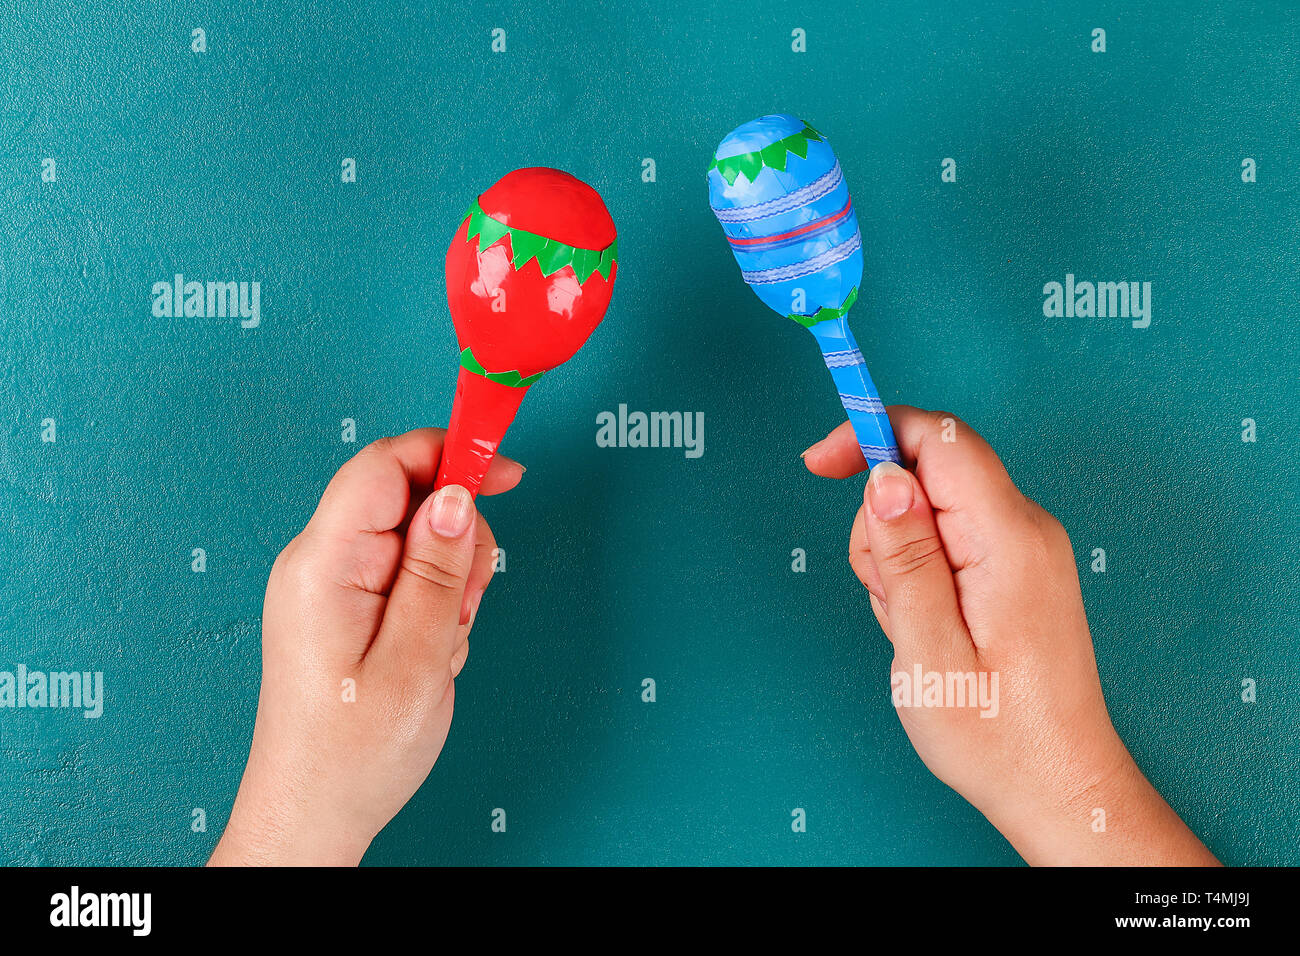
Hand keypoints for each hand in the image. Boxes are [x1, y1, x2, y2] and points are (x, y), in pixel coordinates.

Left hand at [209, 428, 522, 865]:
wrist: (314, 814)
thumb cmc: (354, 752)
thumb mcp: (417, 658)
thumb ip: (439, 568)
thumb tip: (458, 495)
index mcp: (323, 565)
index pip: (384, 464)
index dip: (449, 453)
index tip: (506, 471)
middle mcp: (318, 563)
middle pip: (407, 498)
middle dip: (456, 539)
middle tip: (465, 604)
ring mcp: (329, 585)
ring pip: (415, 539)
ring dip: (449, 581)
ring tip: (441, 643)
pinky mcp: (344, 606)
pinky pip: (405, 574)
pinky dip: (434, 605)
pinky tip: (429, 651)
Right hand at [804, 406, 1216, 865]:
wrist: (1058, 786)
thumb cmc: (996, 735)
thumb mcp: (928, 651)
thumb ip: (905, 557)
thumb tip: (884, 476)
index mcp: (1009, 541)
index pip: (941, 439)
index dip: (874, 433)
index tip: (820, 462)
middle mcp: (1026, 530)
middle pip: (930, 471)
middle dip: (882, 520)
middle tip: (885, 596)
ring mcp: (1026, 548)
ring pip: (933, 507)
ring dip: (898, 555)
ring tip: (911, 626)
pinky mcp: (1017, 568)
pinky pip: (950, 539)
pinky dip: (919, 572)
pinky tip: (928, 627)